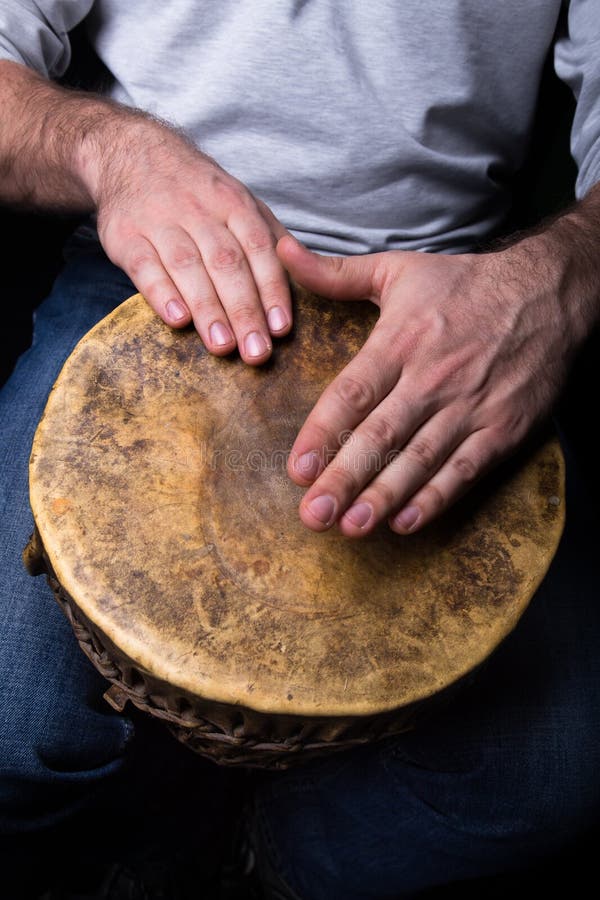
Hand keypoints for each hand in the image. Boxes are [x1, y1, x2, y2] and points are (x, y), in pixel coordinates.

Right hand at [90, 119, 291, 363]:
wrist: (132, 153)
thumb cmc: (197, 191)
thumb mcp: (238, 201)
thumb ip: (270, 239)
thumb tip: (309, 275)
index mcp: (234, 204)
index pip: (259, 249)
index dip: (272, 289)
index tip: (281, 328)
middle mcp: (200, 210)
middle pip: (227, 263)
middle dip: (244, 310)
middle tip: (256, 352)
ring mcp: (160, 221)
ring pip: (188, 266)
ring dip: (208, 309)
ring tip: (223, 346)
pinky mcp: (126, 236)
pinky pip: (144, 266)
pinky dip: (161, 294)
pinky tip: (178, 320)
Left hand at [278, 234, 574, 535]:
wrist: (549, 291)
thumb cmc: (465, 285)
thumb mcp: (398, 269)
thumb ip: (336, 273)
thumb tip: (282, 251)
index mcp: (400, 342)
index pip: (352, 394)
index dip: (323, 434)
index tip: (297, 469)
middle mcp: (432, 378)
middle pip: (381, 435)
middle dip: (344, 479)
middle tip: (313, 515)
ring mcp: (470, 405)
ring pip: (421, 459)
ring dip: (385, 496)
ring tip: (352, 527)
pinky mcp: (503, 427)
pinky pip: (466, 469)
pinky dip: (438, 497)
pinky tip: (408, 522)